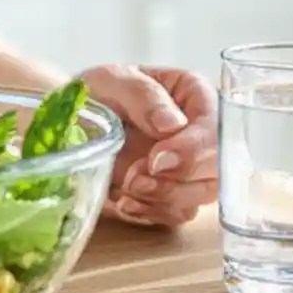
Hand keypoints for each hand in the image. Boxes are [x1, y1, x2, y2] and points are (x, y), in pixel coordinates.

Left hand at [79, 65, 217, 227]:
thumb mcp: (113, 80)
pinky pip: (177, 212)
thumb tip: (173, 124)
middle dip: (177, 180)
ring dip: (165, 199)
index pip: (216, 127)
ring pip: (201, 194)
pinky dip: (152, 212)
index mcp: (196, 96)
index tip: (157, 159)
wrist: (73, 119)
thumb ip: (143, 96)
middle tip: (134, 179)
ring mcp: (190, 167)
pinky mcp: (171, 191)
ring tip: (126, 190)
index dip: (194, 149)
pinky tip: (124, 203)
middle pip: (218, 168)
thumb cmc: (100, 92)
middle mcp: (202, 134)